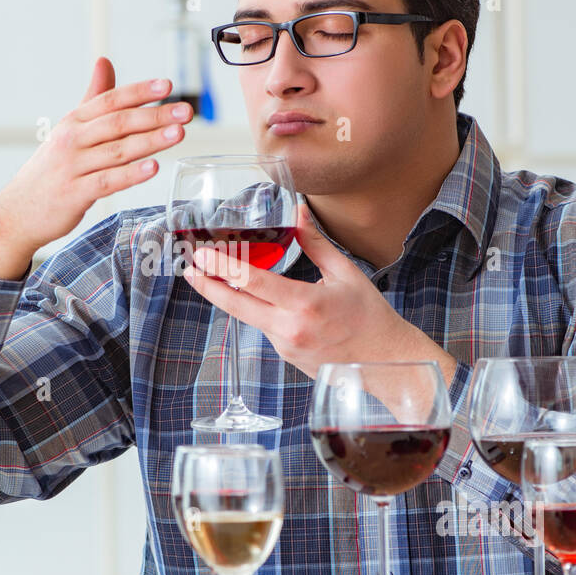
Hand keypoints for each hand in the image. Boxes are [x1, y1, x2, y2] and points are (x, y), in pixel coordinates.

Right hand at [0, 56, 193, 278]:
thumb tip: (105, 62)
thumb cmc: (50, 170)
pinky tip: (153, 167)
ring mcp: (72, 167)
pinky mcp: (75, 194)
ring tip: (178, 133)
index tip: (167, 85)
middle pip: (118, 123)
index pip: (110, 101)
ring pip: (117, 150)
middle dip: (154, 115)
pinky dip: (131, 174)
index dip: (139, 91)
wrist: (18, 211)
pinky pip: (107, 181)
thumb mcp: (69, 130)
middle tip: (186, 111)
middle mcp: (72, 140)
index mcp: (73, 122)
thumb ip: (92, 98)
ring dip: (150, 141)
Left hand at [181, 200, 458, 384]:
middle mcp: (289, 329)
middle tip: (189, 269)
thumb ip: (315, 243)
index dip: (222, 267)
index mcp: (304, 304)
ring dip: (232, 297)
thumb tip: (299, 212)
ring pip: (248, 317)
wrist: (386, 361)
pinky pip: (265, 328)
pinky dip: (260, 312)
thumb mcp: (345, 272)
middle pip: (236, 306)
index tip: (202, 255)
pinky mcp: (286, 356)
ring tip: (213, 278)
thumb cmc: (370, 316)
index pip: (252, 282)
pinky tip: (263, 301)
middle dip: (208, 286)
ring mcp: (285, 346)